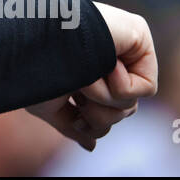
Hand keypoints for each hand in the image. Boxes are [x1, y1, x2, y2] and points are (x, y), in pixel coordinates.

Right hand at [25, 1, 158, 150]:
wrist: (34, 41)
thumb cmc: (32, 67)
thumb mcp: (46, 104)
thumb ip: (71, 123)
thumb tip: (91, 145)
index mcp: (85, 66)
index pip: (107, 108)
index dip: (93, 121)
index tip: (75, 112)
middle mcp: (105, 54)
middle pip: (122, 110)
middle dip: (101, 115)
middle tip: (79, 97)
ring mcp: (124, 45)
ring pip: (131, 102)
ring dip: (104, 99)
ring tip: (84, 77)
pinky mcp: (139, 34)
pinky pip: (146, 87)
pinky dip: (121, 87)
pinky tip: (103, 65)